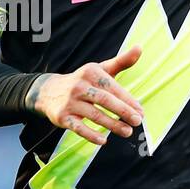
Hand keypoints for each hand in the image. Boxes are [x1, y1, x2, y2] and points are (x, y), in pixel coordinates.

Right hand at [27, 45, 144, 145]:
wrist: (49, 91)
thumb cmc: (83, 81)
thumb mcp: (99, 69)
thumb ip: (121, 61)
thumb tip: (140, 48)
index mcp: (90, 72)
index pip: (112, 87)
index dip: (128, 100)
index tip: (140, 111)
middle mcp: (79, 86)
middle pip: (104, 100)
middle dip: (123, 111)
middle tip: (137, 121)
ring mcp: (70, 102)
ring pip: (94, 115)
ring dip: (112, 125)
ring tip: (127, 131)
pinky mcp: (62, 117)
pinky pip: (78, 127)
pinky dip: (91, 135)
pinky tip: (103, 140)